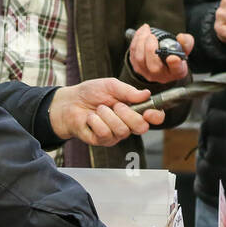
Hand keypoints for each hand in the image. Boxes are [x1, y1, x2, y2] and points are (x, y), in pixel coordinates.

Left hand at [49, 78, 163, 145]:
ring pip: (122, 130)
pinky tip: (91, 118)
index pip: (154, 117)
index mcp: (134, 109)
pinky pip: (105, 133)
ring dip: (108, 115)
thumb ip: (128, 91)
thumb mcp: (110, 85)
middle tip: (115, 105)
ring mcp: (115, 134)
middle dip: (128, 114)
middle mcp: (128, 124)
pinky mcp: (102, 140)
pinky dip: (96, 121)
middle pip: (141, 127)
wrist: (69, 102)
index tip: (149, 111)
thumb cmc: (90, 93)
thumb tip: (146, 94)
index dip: (156, 116)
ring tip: (99, 109)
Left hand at [127, 24, 194, 82]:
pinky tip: (141, 32)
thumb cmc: (174, 56)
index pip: (176, 69)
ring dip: (140, 42)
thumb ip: (186, 43)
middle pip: (153, 66)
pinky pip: (133, 54)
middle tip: (152, 36)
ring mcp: (147, 73)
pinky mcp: (137, 67)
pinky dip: (135, 41)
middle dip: (150, 48)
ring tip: (146, 29)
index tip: (173, 57)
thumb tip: (181, 37)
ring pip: (139, 59)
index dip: (174, 64)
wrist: (162, 62)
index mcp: (176, 71)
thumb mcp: (184, 50)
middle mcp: (161, 76)